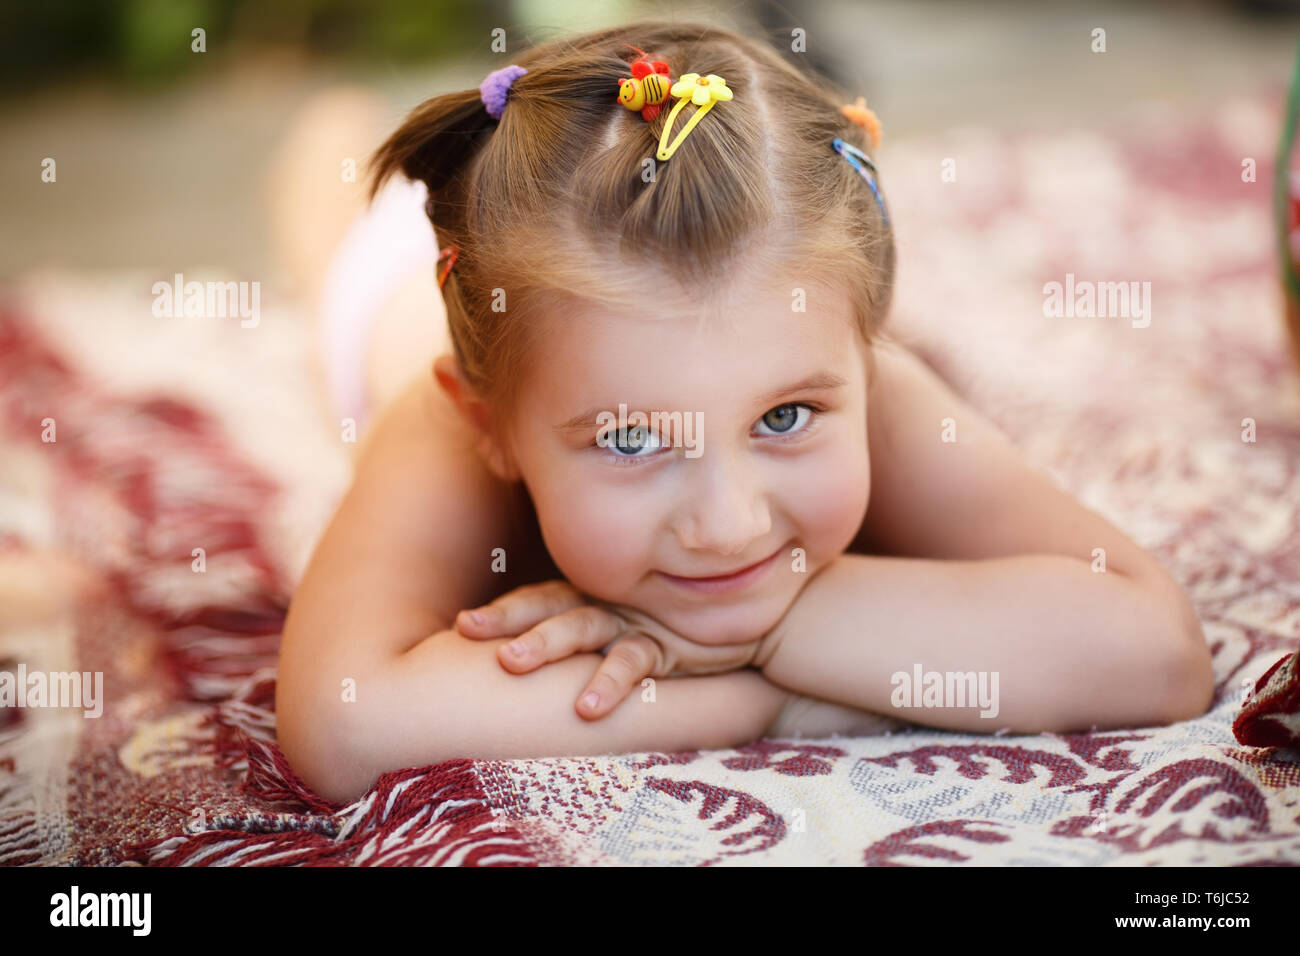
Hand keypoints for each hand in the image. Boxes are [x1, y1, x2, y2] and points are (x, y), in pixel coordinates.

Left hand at [454, 580, 763, 719]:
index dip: (504, 611)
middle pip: (551, 606)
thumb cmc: (678, 628)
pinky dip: (609, 684)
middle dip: (509, 619)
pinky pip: (633, 664)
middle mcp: (608, 605)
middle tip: (471, 630)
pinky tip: (588, 708)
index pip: (540, 599)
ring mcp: (636, 623)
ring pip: (583, 627)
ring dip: (547, 643)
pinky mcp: (667, 647)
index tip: (464, 626)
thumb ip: (594, 632)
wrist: (753, 624)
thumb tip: (538, 658)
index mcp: (594, 597)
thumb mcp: (631, 626)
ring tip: (511, 664)